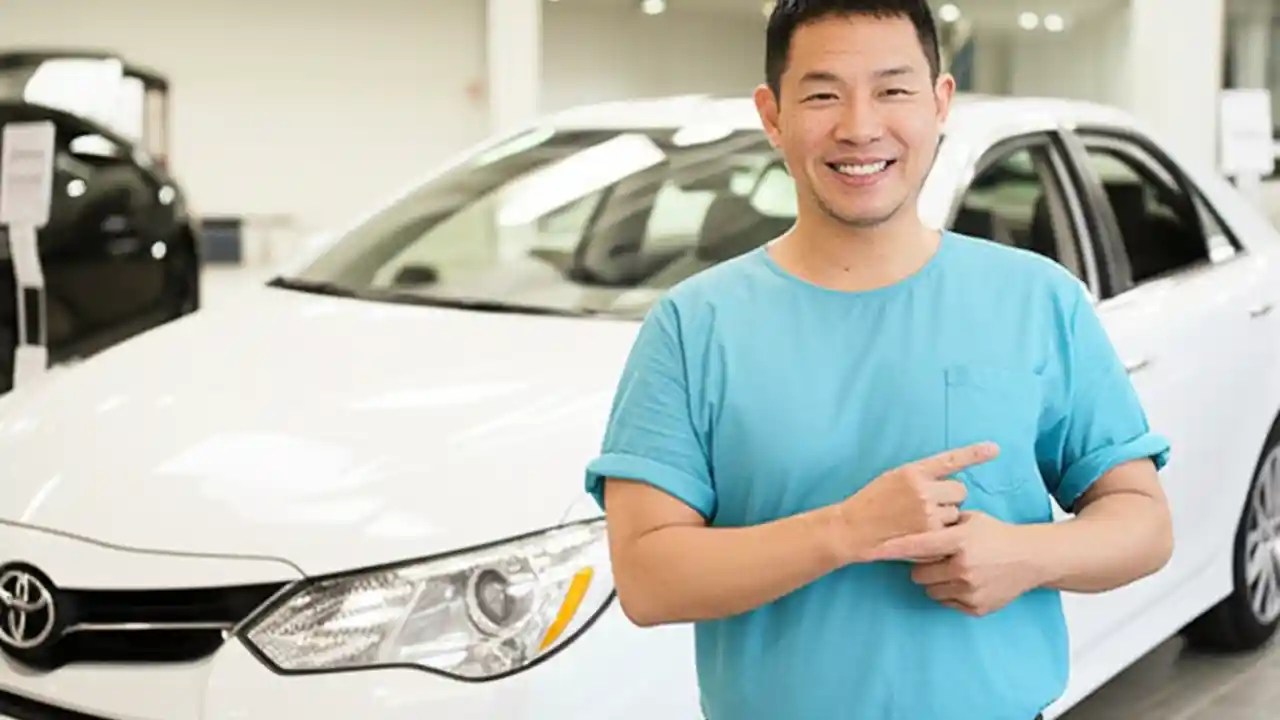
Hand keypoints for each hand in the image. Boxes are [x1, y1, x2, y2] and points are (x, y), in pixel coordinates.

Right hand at [837, 442, 999, 563]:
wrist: (853, 528)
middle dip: (950, 498)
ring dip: (945, 517)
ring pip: (956, 512)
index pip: (951, 460)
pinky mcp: (929, 535)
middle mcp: (923, 490)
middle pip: (959, 490)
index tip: (994, 448)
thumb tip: (946, 478)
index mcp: (913, 471)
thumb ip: (919, 477)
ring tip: (920, 521)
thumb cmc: (872, 502)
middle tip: (930, 505)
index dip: (975, 454)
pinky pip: (948, 531)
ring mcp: (927, 513)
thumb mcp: (893, 478)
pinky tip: (921, 535)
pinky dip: (940, 534)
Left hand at [870, 511, 1043, 616]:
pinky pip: (947, 602)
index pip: (917, 545)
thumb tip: (911, 522)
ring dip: (935, 581)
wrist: (1031, 558)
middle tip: (934, 559)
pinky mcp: (976, 607)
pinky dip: (950, 592)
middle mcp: (963, 567)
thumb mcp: (971, 520)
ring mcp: (970, 589)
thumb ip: (942, 524)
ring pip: (930, 590)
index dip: (893, 548)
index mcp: (960, 541)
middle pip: (918, 573)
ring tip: (951, 569)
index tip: (872, 548)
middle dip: (921, 566)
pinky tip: (966, 581)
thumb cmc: (996, 535)